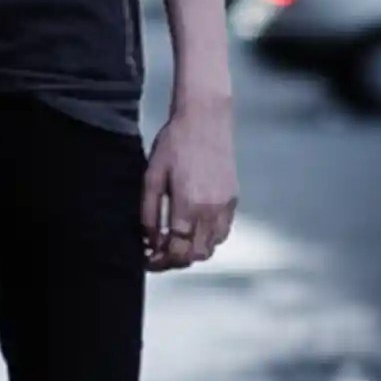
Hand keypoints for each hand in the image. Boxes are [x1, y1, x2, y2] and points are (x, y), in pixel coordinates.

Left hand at [142, 102, 238, 271]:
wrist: (205, 119)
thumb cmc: (174, 144)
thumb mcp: (152, 176)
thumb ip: (150, 212)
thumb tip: (149, 240)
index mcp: (189, 205)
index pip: (176, 250)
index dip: (160, 261)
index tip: (147, 260)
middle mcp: (211, 211)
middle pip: (194, 254)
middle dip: (174, 261)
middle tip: (157, 255)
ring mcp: (225, 206)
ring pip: (211, 247)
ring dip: (191, 252)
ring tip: (173, 244)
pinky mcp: (233, 199)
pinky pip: (222, 233)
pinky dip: (207, 240)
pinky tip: (192, 231)